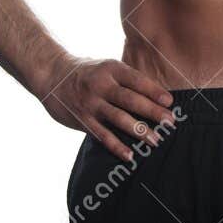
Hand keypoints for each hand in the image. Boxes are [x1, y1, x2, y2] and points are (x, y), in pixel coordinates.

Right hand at [39, 56, 176, 161]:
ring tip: (155, 140)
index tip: (170, 101)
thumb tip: (156, 95)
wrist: (52, 76)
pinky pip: (102, 135)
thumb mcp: (106, 67)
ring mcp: (91, 104)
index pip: (136, 80)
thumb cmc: (88, 72)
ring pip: (119, 119)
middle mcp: (101, 86)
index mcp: (111, 69)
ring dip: (139, 131)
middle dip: (152, 112)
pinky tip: (130, 155)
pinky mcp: (82, 120)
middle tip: (170, 122)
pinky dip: (116, 146)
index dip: (153, 91)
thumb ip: (127, 79)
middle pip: (130, 100)